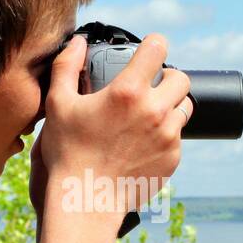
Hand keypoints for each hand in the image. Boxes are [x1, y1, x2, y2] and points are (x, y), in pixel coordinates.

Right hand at [35, 32, 192, 218]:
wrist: (86, 201)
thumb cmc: (69, 152)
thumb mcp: (57, 104)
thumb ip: (66, 66)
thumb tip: (78, 42)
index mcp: (128, 92)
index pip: (158, 48)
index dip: (153, 44)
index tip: (148, 50)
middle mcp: (154, 111)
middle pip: (181, 79)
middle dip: (167, 78)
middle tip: (151, 86)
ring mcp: (168, 136)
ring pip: (184, 108)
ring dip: (171, 106)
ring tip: (149, 115)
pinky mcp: (173, 158)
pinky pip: (178, 138)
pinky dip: (166, 136)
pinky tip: (144, 143)